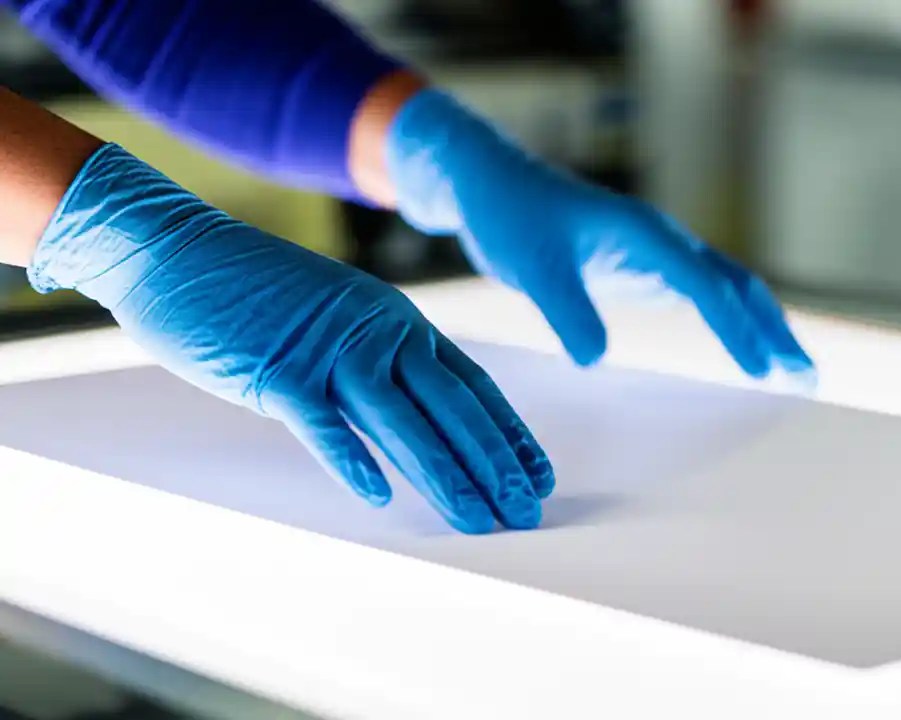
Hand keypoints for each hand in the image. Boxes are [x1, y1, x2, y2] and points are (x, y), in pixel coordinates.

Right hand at [29, 144, 550, 532]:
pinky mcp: (278, 372)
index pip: (472, 385)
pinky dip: (350, 458)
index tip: (538, 475)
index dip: (509, 433)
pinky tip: (379, 495)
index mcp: (397, 322)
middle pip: (452, 408)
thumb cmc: (254, 291)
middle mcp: (378, 334)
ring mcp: (330, 351)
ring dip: (445, 475)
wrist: (177, 248)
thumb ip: (375, 358)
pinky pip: (322, 423)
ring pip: (404, 421)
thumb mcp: (337, 317)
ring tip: (478, 518)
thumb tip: (409, 408)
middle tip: (525, 511)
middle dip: (494, 464)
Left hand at [386, 90, 814, 377]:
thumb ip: (565, 309)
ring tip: (797, 372)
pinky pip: (706, 296)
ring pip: (730, 289)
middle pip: (738, 285)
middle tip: (807, 378)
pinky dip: (736, 323)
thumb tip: (594, 359)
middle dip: (775, 331)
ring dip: (766, 328)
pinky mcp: (647, 267)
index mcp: (647, 235)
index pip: (706, 287)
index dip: (736, 330)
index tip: (760, 372)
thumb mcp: (532, 267)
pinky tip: (747, 349)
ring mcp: (660, 254)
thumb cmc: (512, 218)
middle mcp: (665, 241)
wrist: (493, 186)